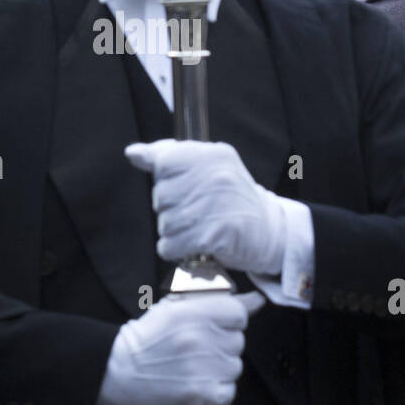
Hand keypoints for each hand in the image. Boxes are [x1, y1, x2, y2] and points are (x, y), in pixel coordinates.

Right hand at [97, 292, 264, 404]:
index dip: (228, 321)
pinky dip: (217, 390)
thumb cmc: (145, 337)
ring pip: (235, 367)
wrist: (116, 369)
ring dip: (219, 368)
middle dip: (222, 344)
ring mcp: (203, 368)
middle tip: (196, 348)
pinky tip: (197, 382)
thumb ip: (217, 301)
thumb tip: (256, 300)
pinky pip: (228, 392)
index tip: (215, 326)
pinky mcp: (201, 394)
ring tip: (194, 366)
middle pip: (237, 341)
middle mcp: (201, 339)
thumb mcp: (175, 306)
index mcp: (194, 313)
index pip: (239, 314)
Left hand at [125, 139, 286, 274]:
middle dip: (171, 210)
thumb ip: (169, 157)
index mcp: (213, 155)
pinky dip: (177, 251)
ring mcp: (217, 205)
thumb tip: (132, 153)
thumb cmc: (233, 200)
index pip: (164, 162)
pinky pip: (170, 246)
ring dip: (175, 233)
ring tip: (198, 229)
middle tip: (196, 213)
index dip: (165, 180)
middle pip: (160, 196)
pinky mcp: (216, 235)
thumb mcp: (209, 168)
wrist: (271, 232)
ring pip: (164, 223)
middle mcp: (216, 176)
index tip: (182, 189)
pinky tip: (194, 245)